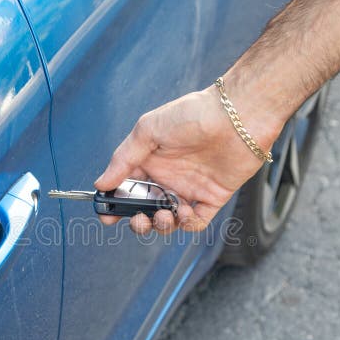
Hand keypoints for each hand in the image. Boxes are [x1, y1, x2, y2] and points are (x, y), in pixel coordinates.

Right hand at [95, 82, 282, 233]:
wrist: (238, 115)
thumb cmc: (192, 114)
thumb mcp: (148, 130)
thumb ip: (123, 159)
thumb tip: (101, 183)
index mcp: (149, 160)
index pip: (127, 188)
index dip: (115, 204)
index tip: (107, 215)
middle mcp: (168, 176)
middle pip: (145, 209)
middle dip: (138, 221)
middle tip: (138, 219)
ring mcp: (189, 188)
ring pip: (168, 220)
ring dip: (162, 224)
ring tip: (165, 214)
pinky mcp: (212, 197)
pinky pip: (196, 221)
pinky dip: (187, 224)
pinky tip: (184, 212)